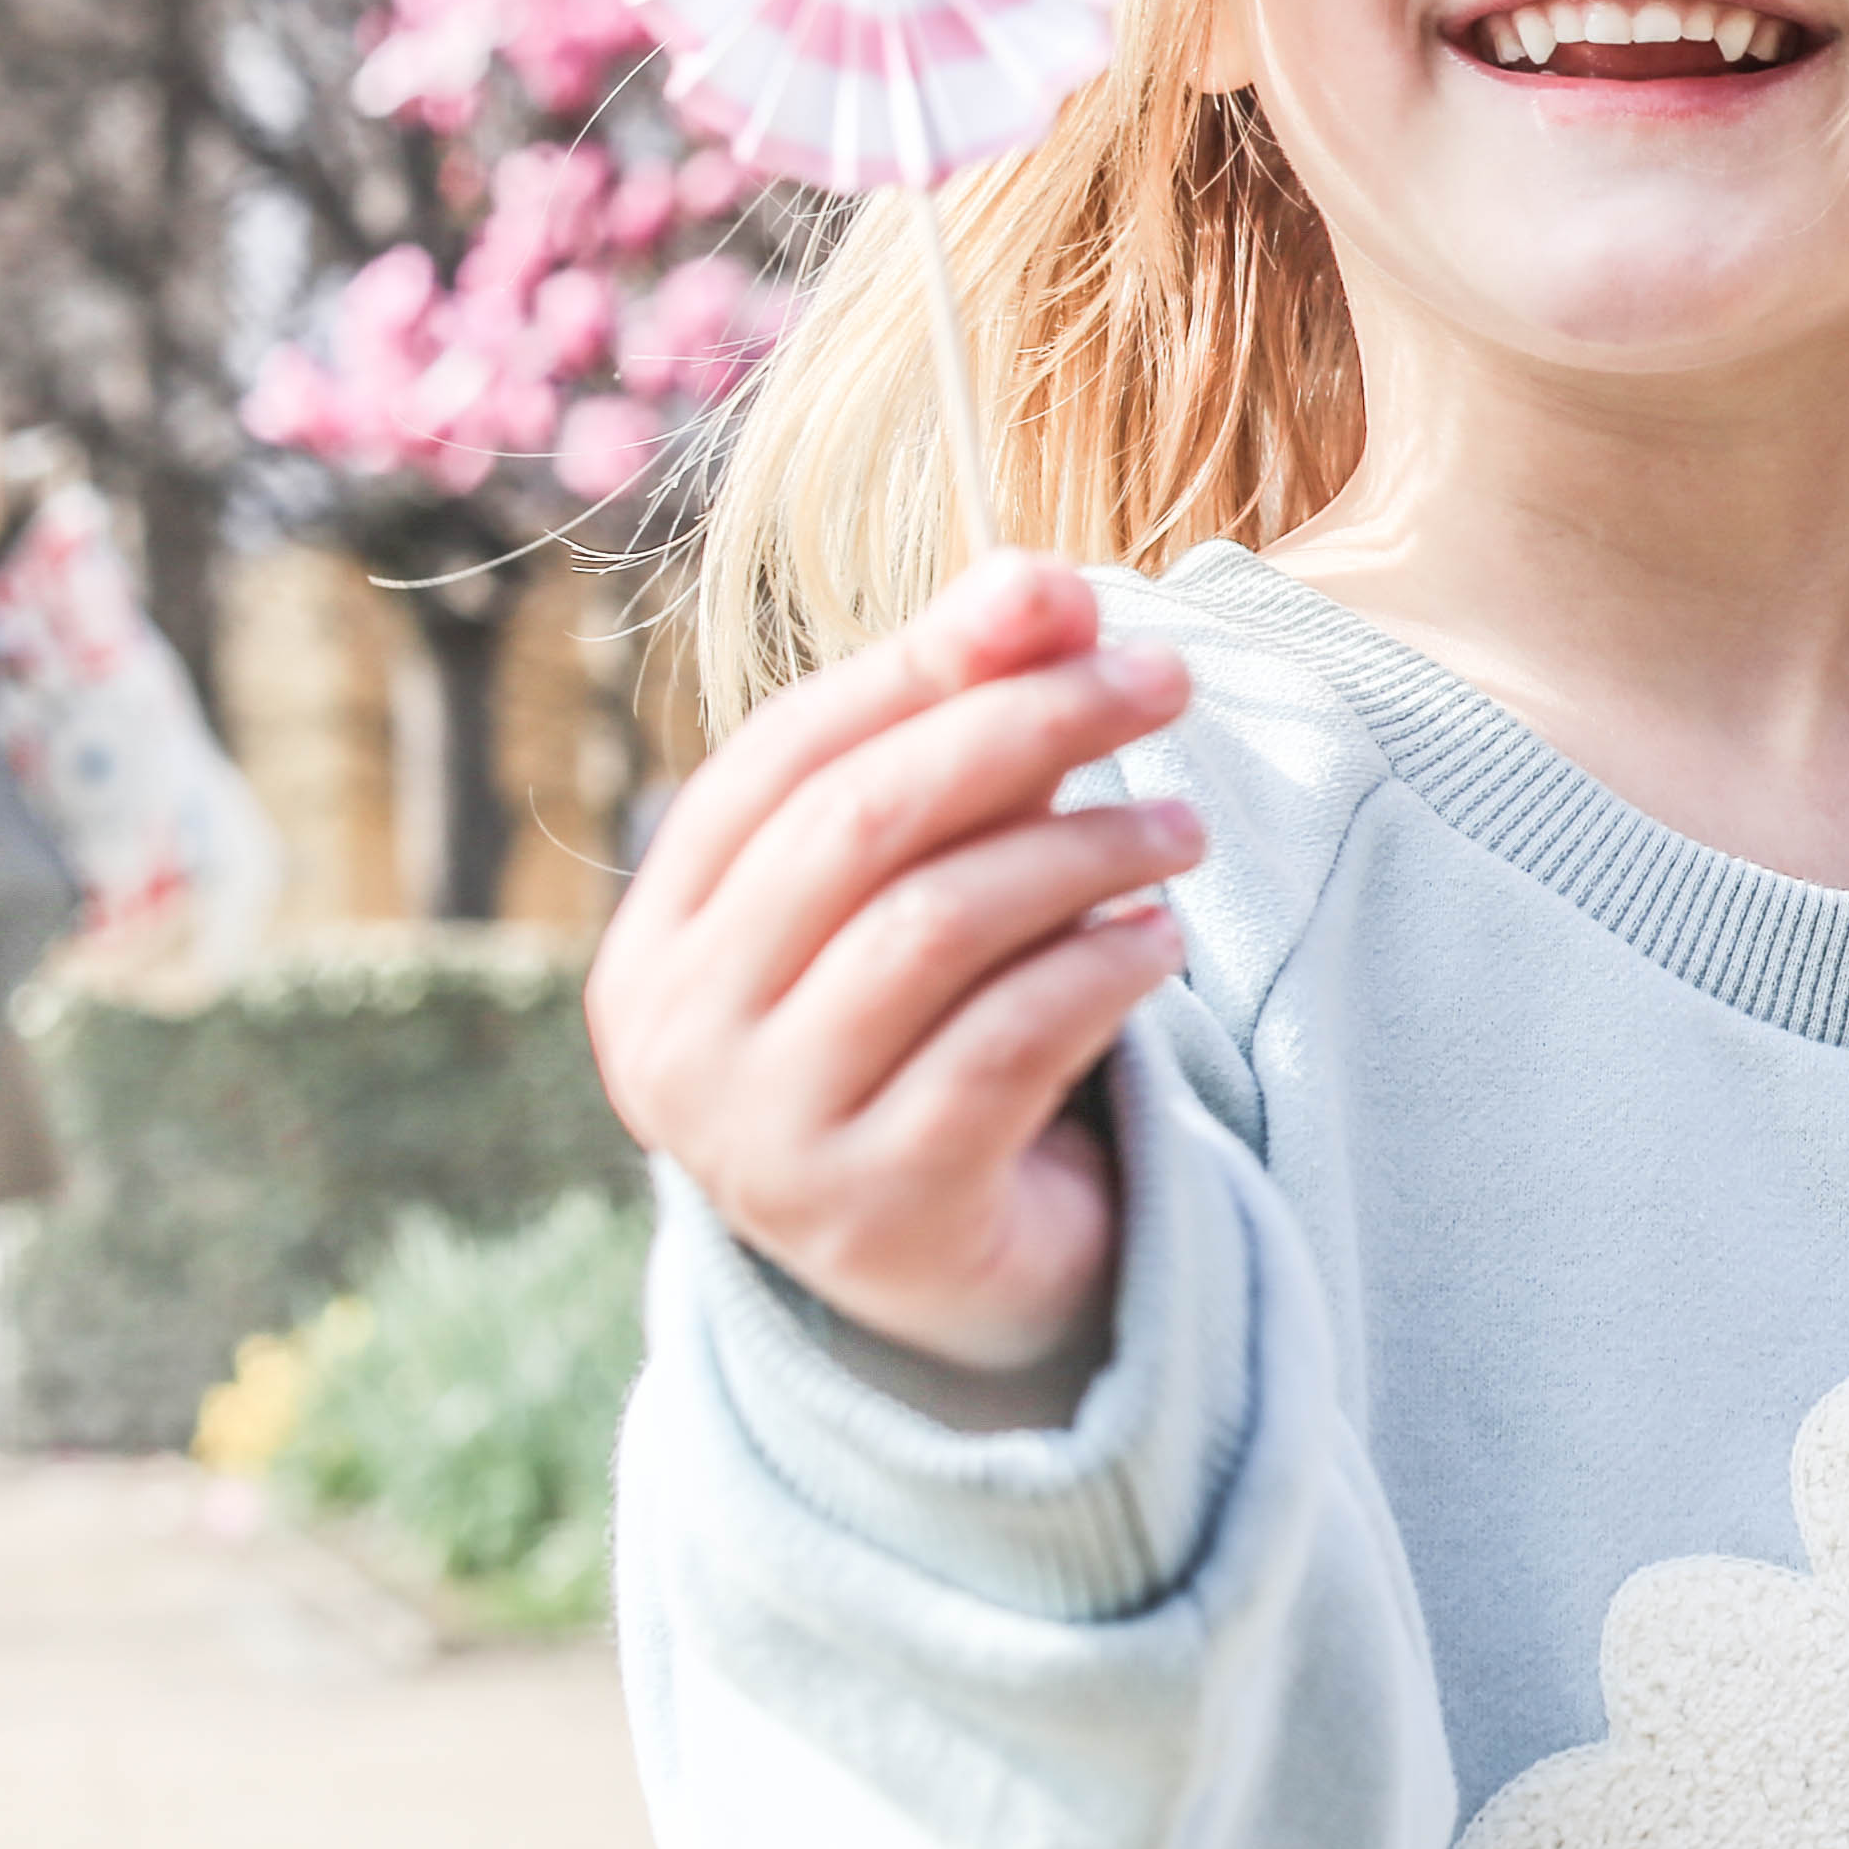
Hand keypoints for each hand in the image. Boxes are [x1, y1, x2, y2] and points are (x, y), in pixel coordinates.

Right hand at [587, 553, 1206, 1413]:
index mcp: (664, 939)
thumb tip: (1038, 573)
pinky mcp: (880, 1213)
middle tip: (1168, 679)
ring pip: (936, 927)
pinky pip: (1005, 1046)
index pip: (786, 756)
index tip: (1073, 597)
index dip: (930, 660)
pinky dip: (1099, 968)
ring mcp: (765, 1139)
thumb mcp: (939, 875)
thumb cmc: (940, 1031)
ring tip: (1184, 826)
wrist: (964, 1276)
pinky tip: (1160, 938)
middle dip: (1028, 727)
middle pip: (863, 826)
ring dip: (1084, 848)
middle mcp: (681, 1040)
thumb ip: (966, 728)